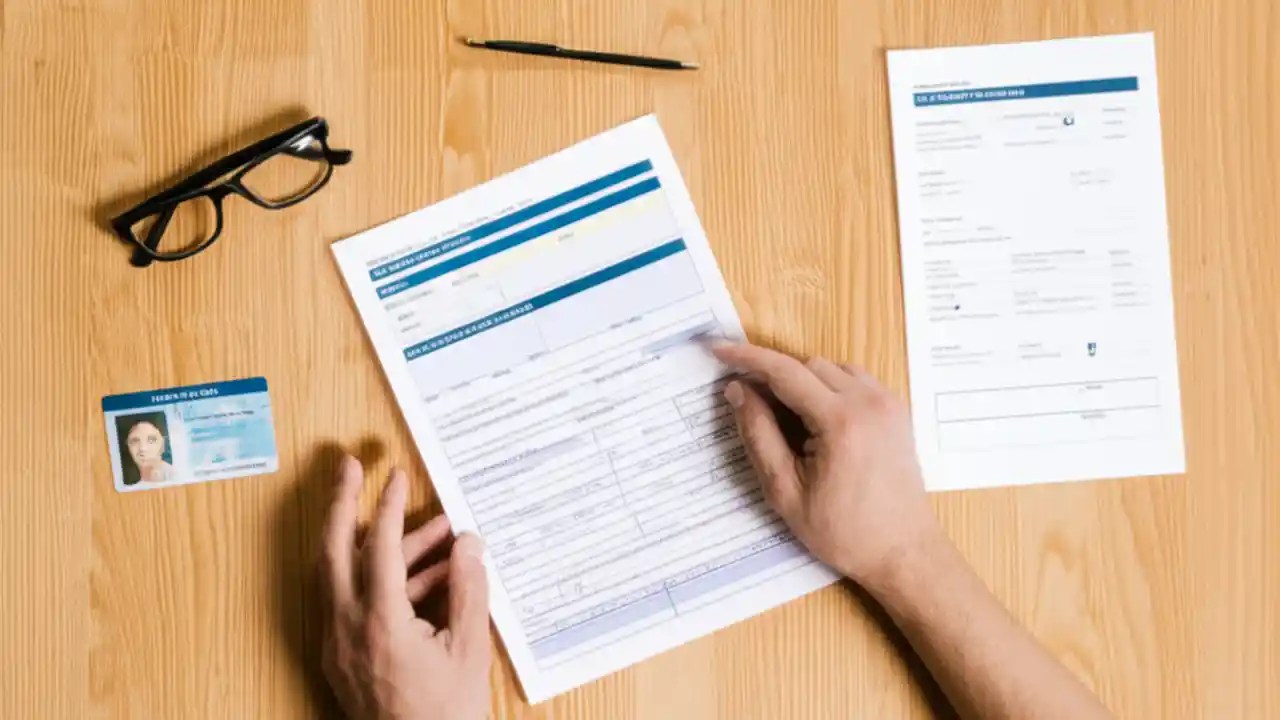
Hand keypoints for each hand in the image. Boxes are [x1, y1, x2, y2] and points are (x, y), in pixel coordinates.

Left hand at [320, 456, 490, 719]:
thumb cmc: (445, 715)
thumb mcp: (468, 650)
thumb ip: (468, 591)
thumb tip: (468, 544)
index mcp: (379, 623)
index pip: (378, 547)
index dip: (388, 507)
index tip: (395, 477)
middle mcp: (347, 628)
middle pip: (333, 550)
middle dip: (341, 503)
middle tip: (349, 468)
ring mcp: (338, 644)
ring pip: (342, 575)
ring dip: (376, 545)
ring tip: (433, 533)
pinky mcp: (342, 656)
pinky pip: (351, 601)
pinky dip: (379, 579)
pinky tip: (423, 575)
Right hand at [714, 342, 940, 589]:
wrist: (903, 551)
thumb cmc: (843, 532)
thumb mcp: (786, 492)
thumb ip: (759, 435)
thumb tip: (737, 391)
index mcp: (840, 421)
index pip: (784, 372)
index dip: (746, 357)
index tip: (717, 349)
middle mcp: (869, 402)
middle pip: (807, 365)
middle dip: (773, 375)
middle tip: (748, 402)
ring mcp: (888, 403)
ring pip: (831, 368)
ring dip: (802, 381)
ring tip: (785, 418)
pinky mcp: (896, 411)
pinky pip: (854, 380)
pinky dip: (828, 387)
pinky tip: (816, 419)